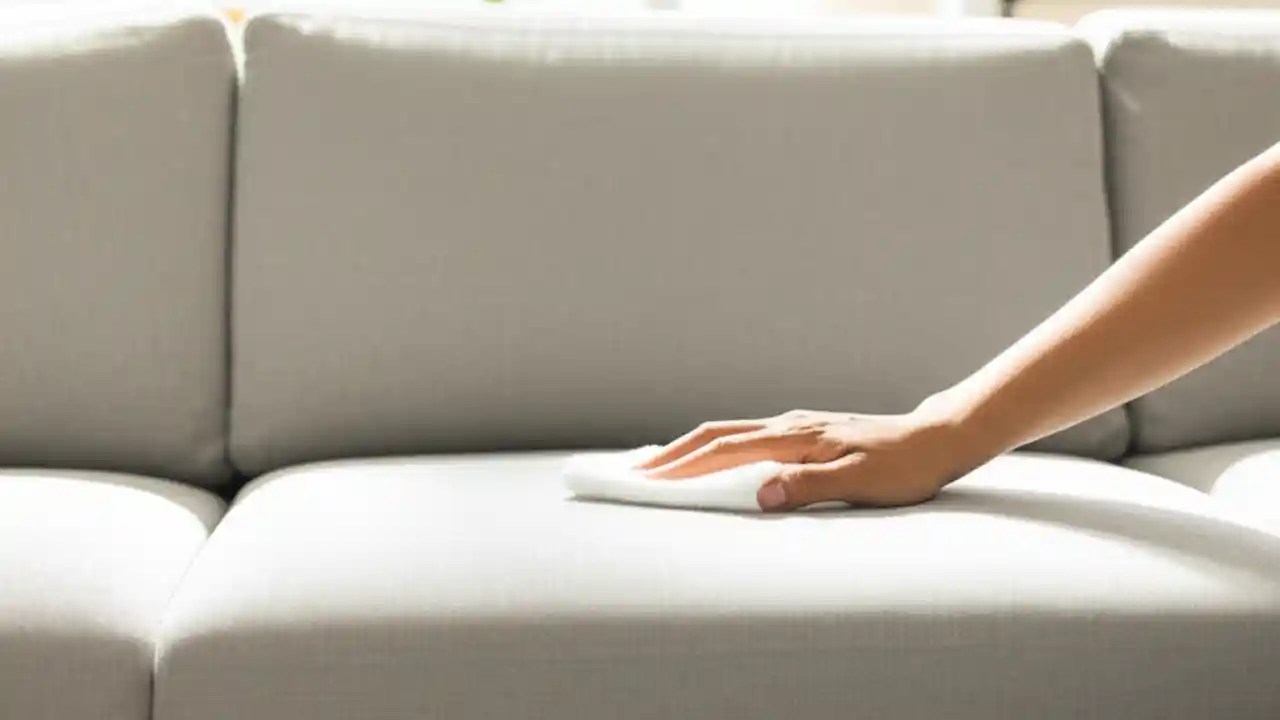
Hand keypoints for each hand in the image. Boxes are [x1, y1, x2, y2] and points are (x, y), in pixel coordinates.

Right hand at [635, 406, 995, 511]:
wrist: (936, 439)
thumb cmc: (904, 467)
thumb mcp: (861, 483)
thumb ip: (810, 486)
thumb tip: (761, 494)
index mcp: (796, 437)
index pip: (726, 451)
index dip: (684, 467)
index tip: (648, 479)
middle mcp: (789, 425)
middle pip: (716, 433)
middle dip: (673, 453)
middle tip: (635, 472)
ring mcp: (795, 426)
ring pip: (729, 431)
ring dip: (691, 447)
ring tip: (660, 465)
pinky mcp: (803, 432)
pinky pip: (746, 435)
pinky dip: (716, 446)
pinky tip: (712, 458)